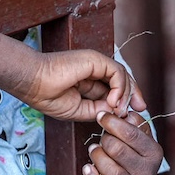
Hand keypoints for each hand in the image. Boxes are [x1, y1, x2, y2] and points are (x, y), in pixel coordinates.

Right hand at [16, 49, 145, 121]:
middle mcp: (94, 70)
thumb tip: (119, 111)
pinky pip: (116, 72)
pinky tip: (113, 100)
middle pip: (122, 80)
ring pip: (122, 75)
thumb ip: (100, 109)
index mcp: (89, 81)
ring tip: (120, 109)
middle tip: (141, 109)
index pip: (114, 88)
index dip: (125, 101)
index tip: (131, 115)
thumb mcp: (81, 110)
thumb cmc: (49, 97)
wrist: (33, 83)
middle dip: (134, 95)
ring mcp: (95, 63)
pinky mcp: (95, 59)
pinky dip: (119, 87)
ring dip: (126, 94)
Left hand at [82, 110, 162, 174]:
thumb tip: (124, 111)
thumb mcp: (142, 141)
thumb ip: (135, 124)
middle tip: (101, 139)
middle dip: (104, 140)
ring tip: (94, 151)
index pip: (131, 133)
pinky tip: (87, 168)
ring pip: (110, 169)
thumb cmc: (136, 161)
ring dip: (97, 156)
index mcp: (153, 152)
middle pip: (117, 149)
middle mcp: (146, 171)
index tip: (101, 115)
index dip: (112, 122)